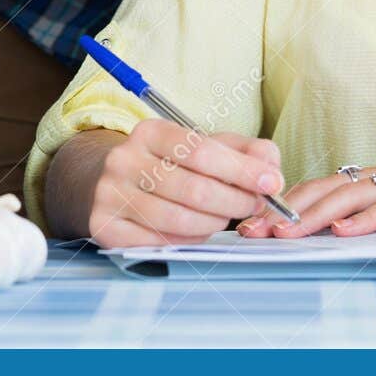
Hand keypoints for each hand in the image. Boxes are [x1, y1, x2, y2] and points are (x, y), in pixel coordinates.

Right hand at [88, 119, 284, 247]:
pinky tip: (198, 231)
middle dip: (235, 201)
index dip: (242, 170)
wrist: (111, 180)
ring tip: (226, 217)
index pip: (202, 151)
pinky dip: (189, 241)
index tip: (271, 183)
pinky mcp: (104, 228)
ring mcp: (110, 195)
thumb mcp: (206, 145)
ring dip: (215, 224)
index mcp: (150, 132)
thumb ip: (246, 151)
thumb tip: (272, 170)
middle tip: (255, 205)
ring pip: (179, 220)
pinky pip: (160, 243)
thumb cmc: (170, 164)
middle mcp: (124, 160)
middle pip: (193, 189)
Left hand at [237, 161, 375, 238]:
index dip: (285, 207)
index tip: (251, 227)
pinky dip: (367, 219)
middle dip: (286, 212)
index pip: (324, 189)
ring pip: (353, 194)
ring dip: (314, 215)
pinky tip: (343, 231)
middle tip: (251, 232)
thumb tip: (336, 241)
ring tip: (285, 233)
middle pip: (328, 189)